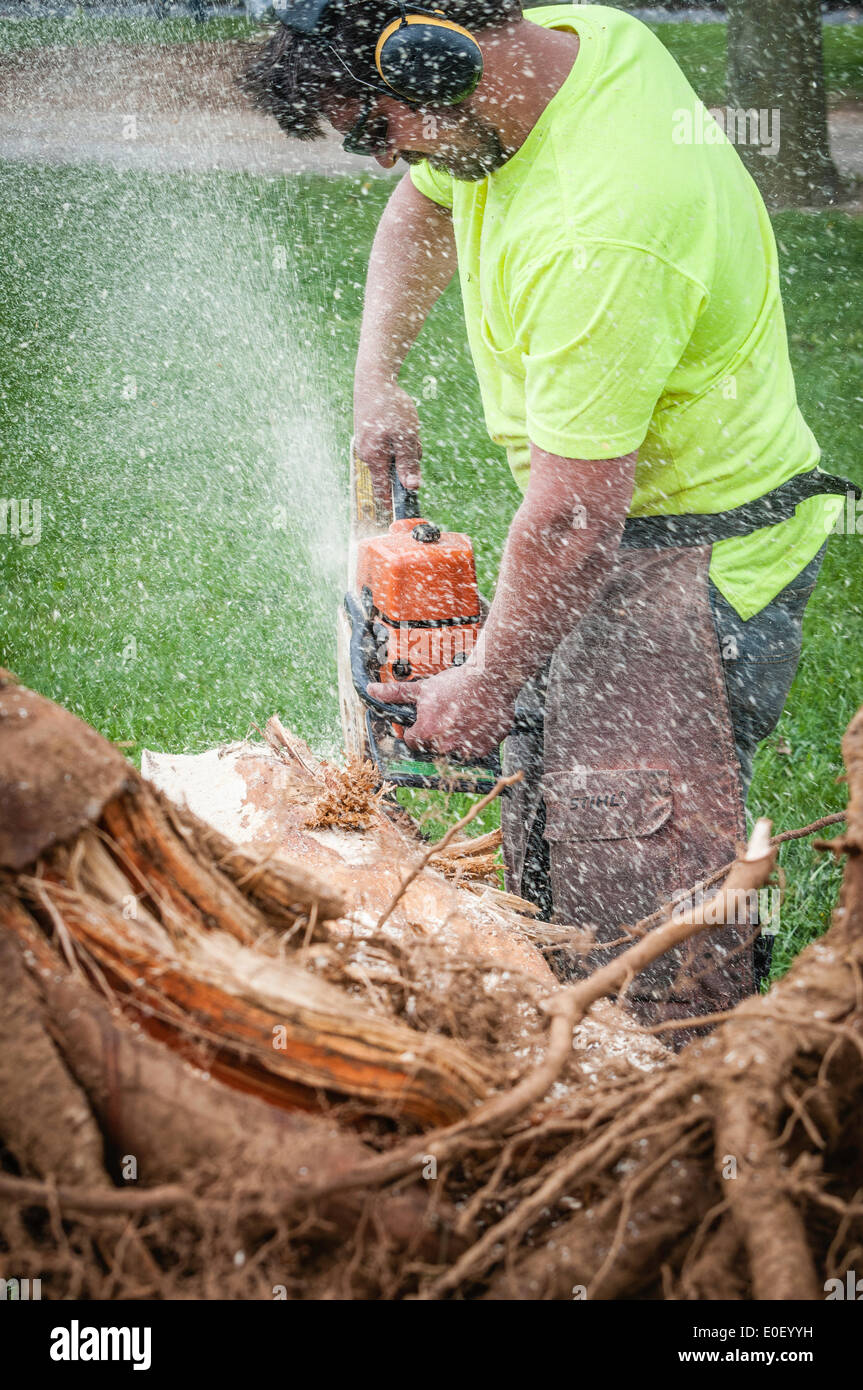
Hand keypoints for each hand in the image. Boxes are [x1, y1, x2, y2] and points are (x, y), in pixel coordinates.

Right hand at [353, 376, 421, 510]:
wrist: (374, 380)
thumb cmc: (390, 408)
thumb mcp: (406, 437)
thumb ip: (408, 464)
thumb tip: (412, 487)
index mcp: (374, 459)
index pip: (382, 492)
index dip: (393, 503)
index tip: (402, 513)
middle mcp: (367, 455)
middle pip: (394, 471)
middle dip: (408, 461)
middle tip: (413, 441)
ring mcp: (368, 443)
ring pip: (395, 455)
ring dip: (406, 446)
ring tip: (406, 427)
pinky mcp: (371, 433)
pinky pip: (390, 443)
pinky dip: (399, 436)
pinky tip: (399, 421)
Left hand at [367, 664, 515, 759]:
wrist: (491, 678)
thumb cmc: (456, 683)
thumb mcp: (422, 688)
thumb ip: (395, 693)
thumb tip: (371, 690)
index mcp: (427, 732)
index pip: (413, 741)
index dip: (417, 730)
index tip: (426, 720)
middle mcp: (445, 745)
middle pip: (433, 748)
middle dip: (436, 735)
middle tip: (446, 716)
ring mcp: (466, 749)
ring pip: (454, 752)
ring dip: (456, 740)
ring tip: (462, 719)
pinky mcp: (484, 748)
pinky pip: (474, 751)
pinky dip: (474, 741)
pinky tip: (475, 723)